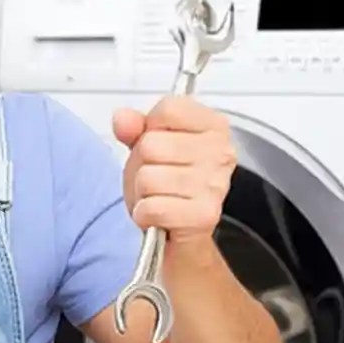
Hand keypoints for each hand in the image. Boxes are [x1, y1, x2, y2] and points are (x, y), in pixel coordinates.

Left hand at [113, 96, 235, 247]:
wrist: (180, 234)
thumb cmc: (166, 186)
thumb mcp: (147, 148)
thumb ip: (134, 127)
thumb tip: (123, 119)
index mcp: (213, 127)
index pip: (169, 108)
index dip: (150, 127)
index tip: (159, 142)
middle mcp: (220, 153)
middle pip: (151, 144)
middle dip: (142, 165)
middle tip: (157, 178)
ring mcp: (214, 185)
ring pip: (148, 178)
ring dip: (142, 193)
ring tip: (158, 197)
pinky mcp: (204, 216)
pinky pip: (152, 207)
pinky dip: (144, 214)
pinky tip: (158, 215)